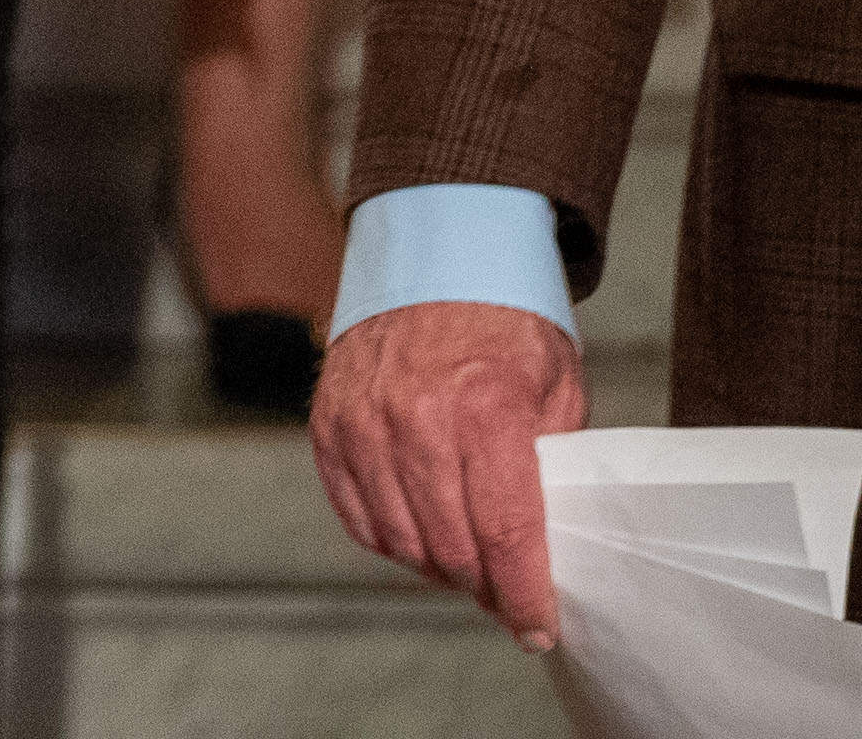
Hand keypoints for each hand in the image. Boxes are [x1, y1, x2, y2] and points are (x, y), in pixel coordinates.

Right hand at [314, 299, 586, 645]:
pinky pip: (355, 513)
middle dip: (486, 587)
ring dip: (436, 568)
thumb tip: (547, 548)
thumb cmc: (505, 325)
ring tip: (465, 564)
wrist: (433, 257)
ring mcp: (363, 418)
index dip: (525, 594)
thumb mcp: (556, 389)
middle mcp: (415, 415)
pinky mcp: (329, 421)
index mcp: (485, 407)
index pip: (505, 532)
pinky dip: (388, 539)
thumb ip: (550, 466)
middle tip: (507, 594)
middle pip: (450, 546)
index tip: (538, 627)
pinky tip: (419, 534)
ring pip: (398, 540)